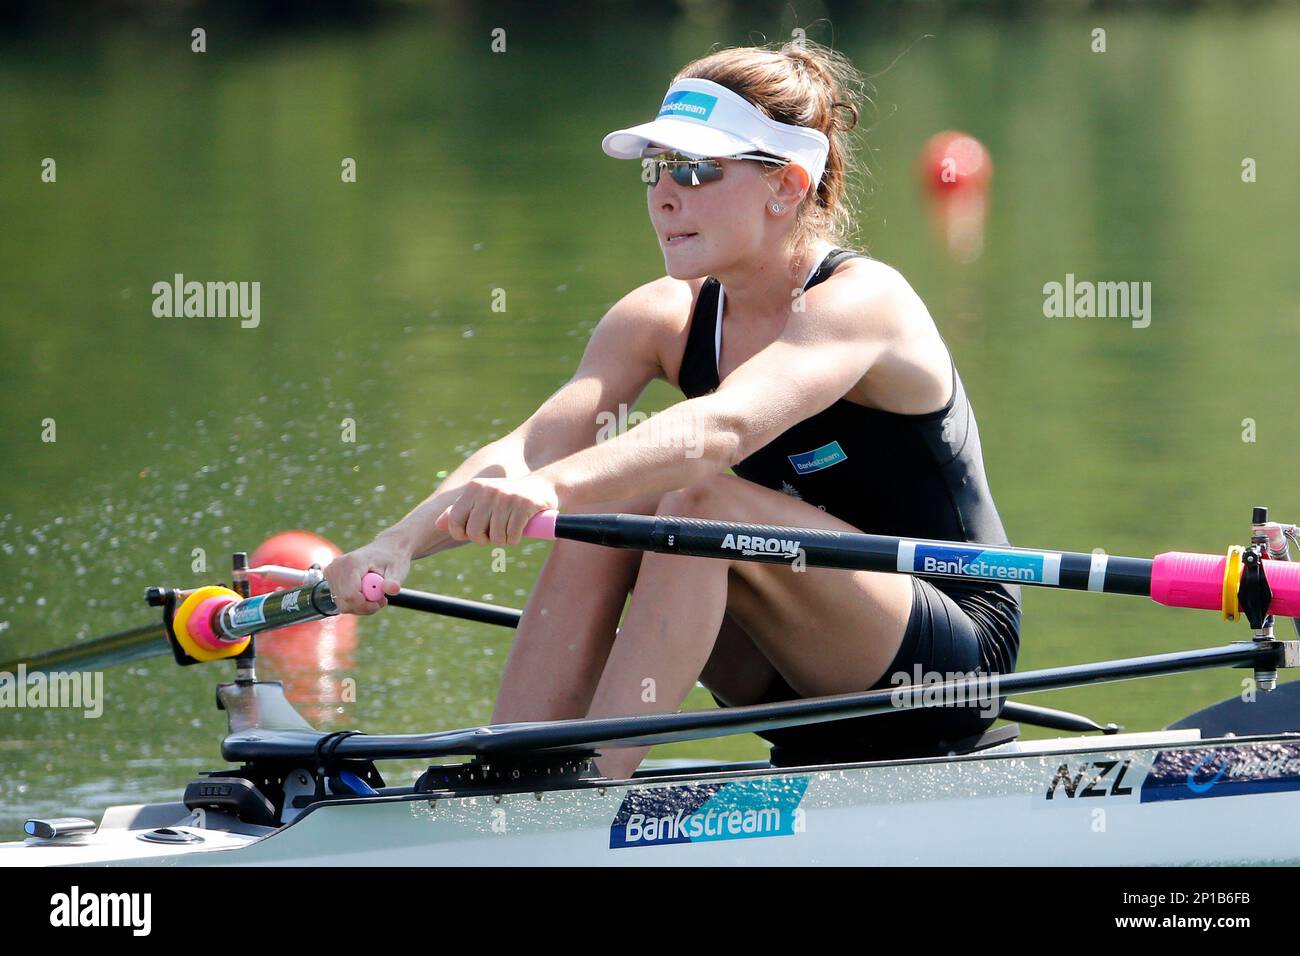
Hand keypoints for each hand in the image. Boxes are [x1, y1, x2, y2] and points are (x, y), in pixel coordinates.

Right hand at [324, 534, 412, 614]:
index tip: (381, 601)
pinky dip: (354, 602)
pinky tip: (365, 593)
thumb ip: (394, 582)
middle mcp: (338, 566)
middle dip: (364, 606)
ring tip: (374, 594)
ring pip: (342, 604)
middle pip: (345, 602)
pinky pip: (340, 600)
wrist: (386, 548)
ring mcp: (332, 572)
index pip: (350, 595)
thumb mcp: (398, 570)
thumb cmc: (392, 559)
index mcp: (353, 562)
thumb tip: (393, 589)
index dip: (365, 605)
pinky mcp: (331, 577)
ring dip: (360, 605)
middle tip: (380, 599)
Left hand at [436, 473, 558, 545]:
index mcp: (474, 488)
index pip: (455, 520)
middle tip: (494, 534)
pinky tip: (520, 530)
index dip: (462, 533)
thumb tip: (438, 525)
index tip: (475, 533)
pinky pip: (512, 536)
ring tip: (509, 530)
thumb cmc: (507, 498)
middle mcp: (488, 490)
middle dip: (485, 539)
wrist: (542, 486)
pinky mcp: (524, 505)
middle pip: (475, 533)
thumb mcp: (482, 500)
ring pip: (495, 537)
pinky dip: (515, 539)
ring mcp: (506, 497)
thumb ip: (460, 511)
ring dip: (503, 540)